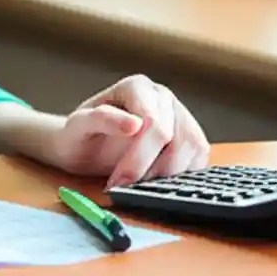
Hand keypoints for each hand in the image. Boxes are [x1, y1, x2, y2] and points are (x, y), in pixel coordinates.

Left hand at [49, 75, 209, 188]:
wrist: (85, 147)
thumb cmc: (80, 136)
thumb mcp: (78, 127)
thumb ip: (100, 119)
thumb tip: (134, 124)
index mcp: (137, 87)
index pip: (153, 122)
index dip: (138, 157)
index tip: (118, 182)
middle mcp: (162, 97)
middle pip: (173, 136)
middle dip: (148, 170)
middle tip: (124, 189)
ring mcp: (180, 116)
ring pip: (191, 147)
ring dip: (165, 175)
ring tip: (137, 185)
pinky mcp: (190, 139)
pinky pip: (198, 159)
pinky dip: (180, 177)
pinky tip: (154, 183)